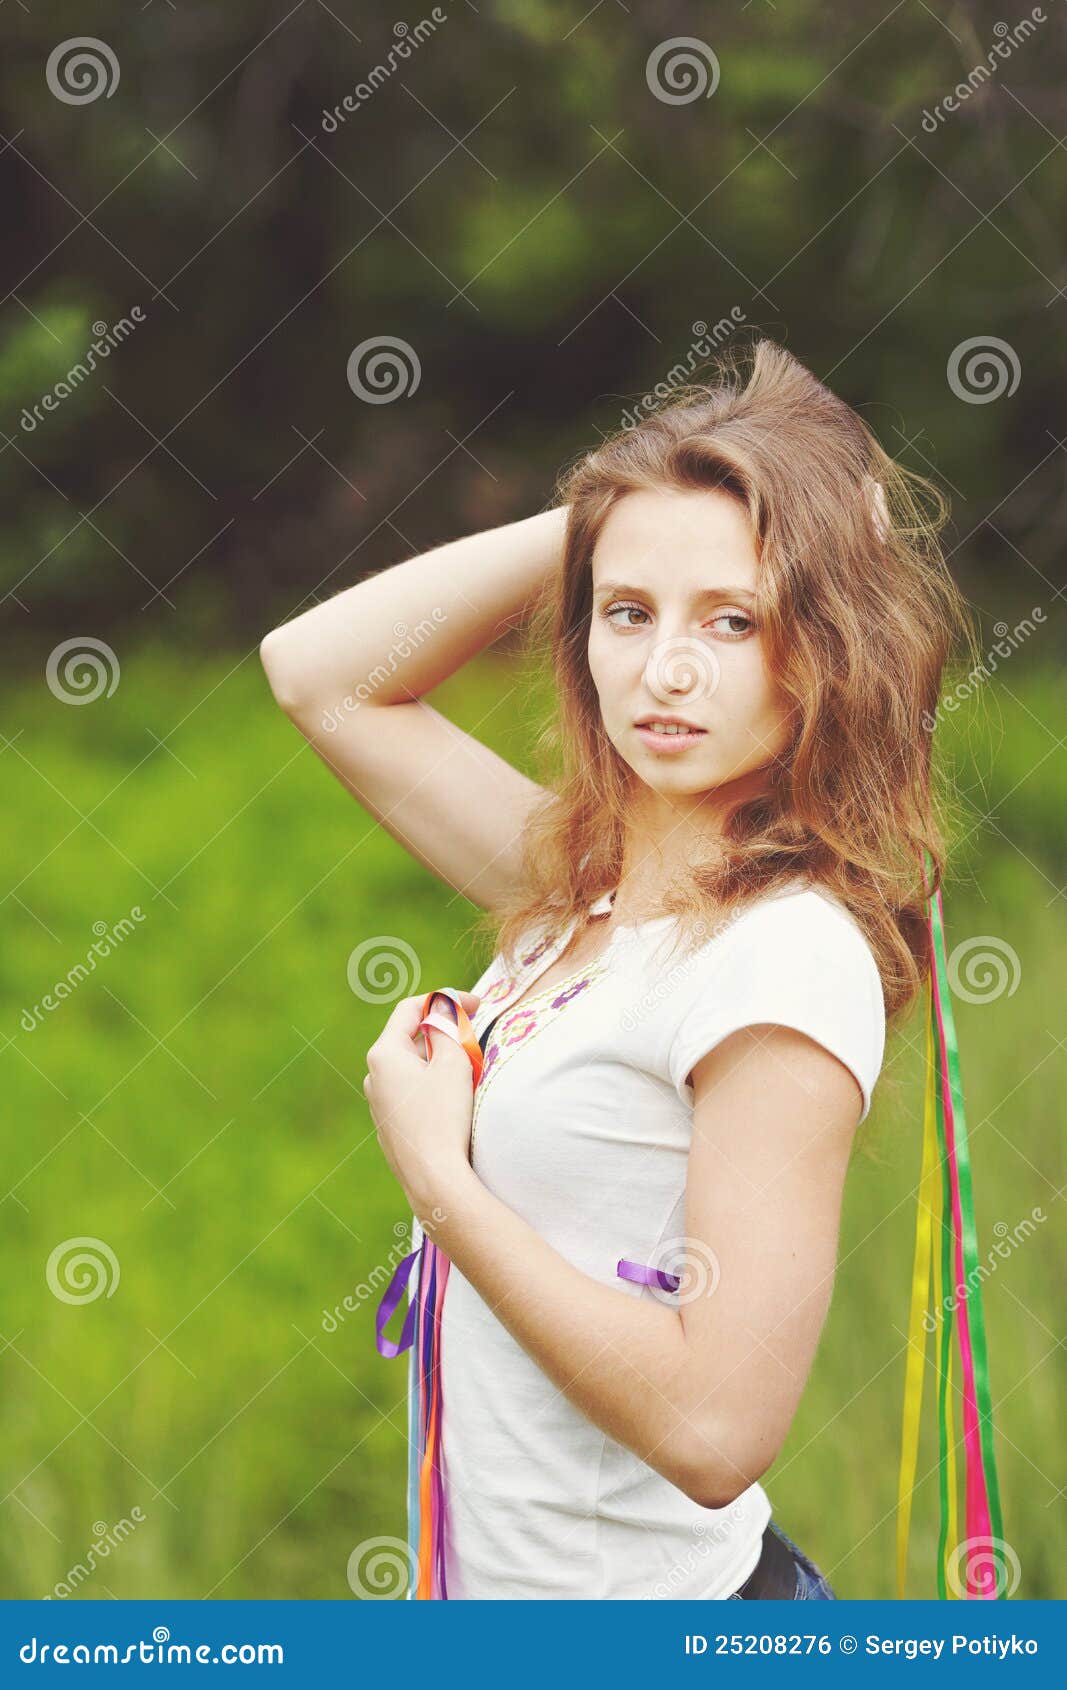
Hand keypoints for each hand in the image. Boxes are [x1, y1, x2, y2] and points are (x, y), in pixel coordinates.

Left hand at [363, 989, 481, 1220]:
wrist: (433, 1178)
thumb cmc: (443, 1116)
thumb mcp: (453, 1061)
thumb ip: (448, 1026)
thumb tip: (443, 1008)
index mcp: (384, 1054)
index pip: (411, 1009)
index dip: (445, 999)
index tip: (476, 1004)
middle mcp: (374, 1076)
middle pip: (411, 1038)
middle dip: (444, 1031)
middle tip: (476, 1035)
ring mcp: (379, 1103)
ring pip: (413, 1066)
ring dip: (440, 1058)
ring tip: (470, 1067)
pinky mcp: (390, 1125)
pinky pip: (412, 1091)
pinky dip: (433, 1083)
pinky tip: (455, 1097)